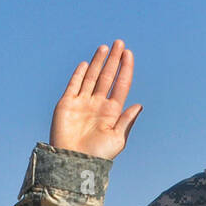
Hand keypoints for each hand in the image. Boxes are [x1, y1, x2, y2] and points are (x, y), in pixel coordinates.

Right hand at [49, 39, 141, 159]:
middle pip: (107, 77)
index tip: (129, 54)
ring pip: (91, 77)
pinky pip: (74, 85)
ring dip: (98, 62)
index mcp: (111, 111)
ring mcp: (81, 103)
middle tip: (120, 43)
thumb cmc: (97, 155)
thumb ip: (126, 121)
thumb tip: (139, 105)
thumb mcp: (117, 139)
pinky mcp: (66, 104)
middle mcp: (97, 104)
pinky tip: (87, 64)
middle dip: (113, 60)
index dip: (125, 69)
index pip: (121, 85)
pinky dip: (79, 74)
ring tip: (105, 47)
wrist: (74, 162)